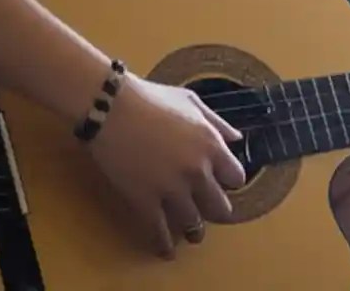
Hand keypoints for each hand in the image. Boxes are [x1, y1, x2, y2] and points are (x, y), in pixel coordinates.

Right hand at [85, 75, 246, 258]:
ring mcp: (171, 189)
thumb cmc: (151, 98)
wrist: (111, 107)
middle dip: (218, 211)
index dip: (229, 181)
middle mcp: (197, 171)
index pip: (236, 177)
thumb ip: (218, 123)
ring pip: (193, 223)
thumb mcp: (192, 101)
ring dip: (195, 231)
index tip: (224, 183)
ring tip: (194, 235)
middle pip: (220, 206)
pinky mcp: (145, 201)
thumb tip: (238, 139)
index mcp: (211, 145)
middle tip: (212, 213)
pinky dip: (164, 244)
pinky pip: (160, 231)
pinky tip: (166, 251)